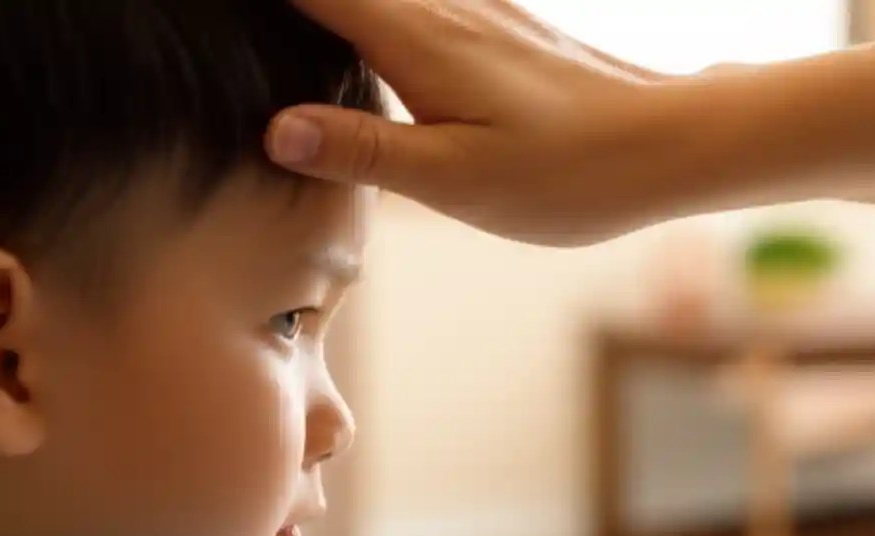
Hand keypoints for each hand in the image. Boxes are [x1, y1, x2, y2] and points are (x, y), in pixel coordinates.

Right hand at [266, 0, 672, 246]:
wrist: (669, 143)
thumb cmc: (569, 172)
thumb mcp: (456, 179)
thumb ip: (364, 151)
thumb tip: (275, 129)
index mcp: (415, 37)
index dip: (255, 6)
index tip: (205, 22)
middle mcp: (438, 5)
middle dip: (288, 10)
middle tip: (233, 35)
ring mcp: (471, 7)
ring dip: (330, 10)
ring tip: (285, 35)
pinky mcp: (496, 23)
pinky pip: (411, 1)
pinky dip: (371, 12)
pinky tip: (364, 33)